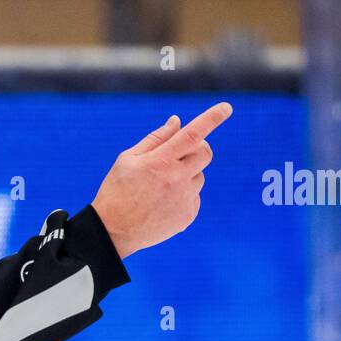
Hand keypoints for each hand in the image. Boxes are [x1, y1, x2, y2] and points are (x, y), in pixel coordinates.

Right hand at [91, 102, 232, 259]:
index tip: (226, 108)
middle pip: (205, 153)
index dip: (212, 118)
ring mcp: (184, 199)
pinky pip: (195, 196)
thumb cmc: (117, 191)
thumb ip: (156, 139)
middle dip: (197, 147)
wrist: (114, 232)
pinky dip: (184, 194)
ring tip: (161, 186)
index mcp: (160, 161)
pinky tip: (163, 202)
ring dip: (187, 173)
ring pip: (199, 176)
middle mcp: (177, 179)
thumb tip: (177, 122)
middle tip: (181, 152)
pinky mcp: (188, 215)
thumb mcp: (128, 159)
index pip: (193, 134)